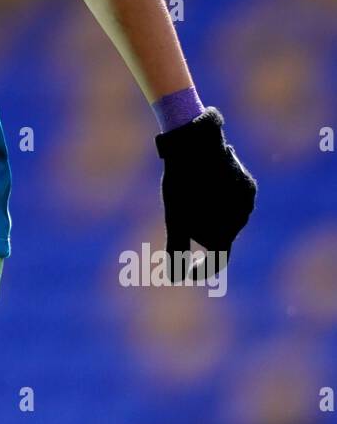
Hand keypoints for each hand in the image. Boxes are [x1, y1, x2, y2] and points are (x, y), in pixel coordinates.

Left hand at [154, 106, 256, 282]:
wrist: (195, 145)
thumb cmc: (181, 186)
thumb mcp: (174, 219)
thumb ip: (177, 251)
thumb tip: (176, 278)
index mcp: (223, 234)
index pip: (216, 262)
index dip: (202, 269)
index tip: (189, 270)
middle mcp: (240, 222)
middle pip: (219, 237)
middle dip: (201, 230)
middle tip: (184, 208)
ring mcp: (247, 204)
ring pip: (227, 218)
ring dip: (212, 213)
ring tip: (197, 193)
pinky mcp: (249, 187)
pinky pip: (233, 200)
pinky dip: (221, 197)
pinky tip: (210, 182)